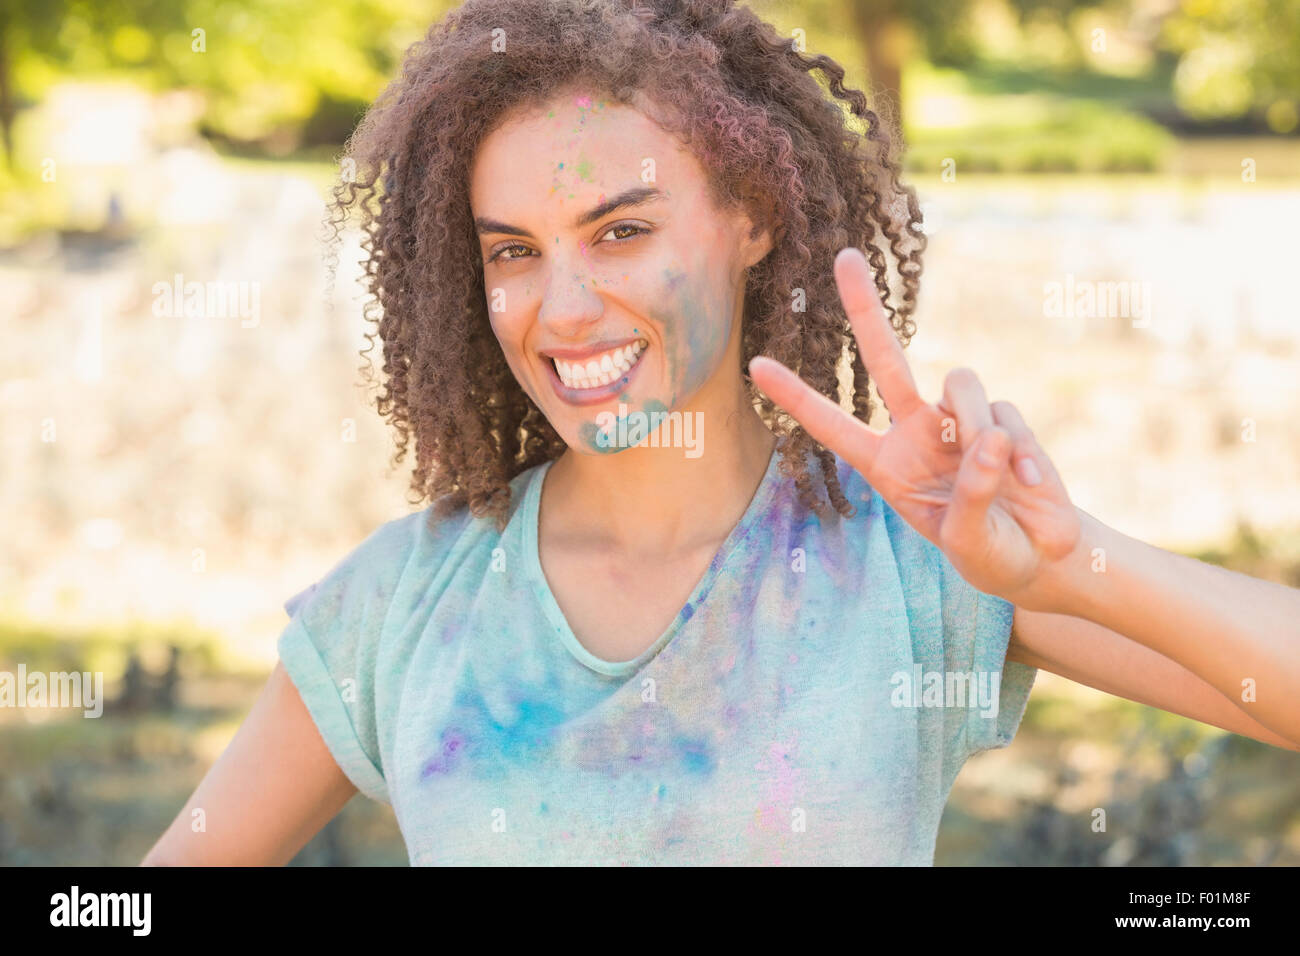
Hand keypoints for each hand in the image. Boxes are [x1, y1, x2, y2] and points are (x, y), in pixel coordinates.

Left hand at [749, 247, 1081, 609]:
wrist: (1042, 555)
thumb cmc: (989, 554)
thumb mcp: (968, 539)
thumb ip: (973, 492)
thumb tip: (987, 435)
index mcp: (887, 466)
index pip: (833, 426)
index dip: (796, 397)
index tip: (756, 365)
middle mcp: (916, 433)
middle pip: (885, 361)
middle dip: (864, 309)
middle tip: (845, 257)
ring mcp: (960, 421)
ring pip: (961, 382)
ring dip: (979, 423)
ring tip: (1002, 475)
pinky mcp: (1003, 419)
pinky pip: (1005, 414)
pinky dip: (1020, 450)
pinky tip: (1030, 486)